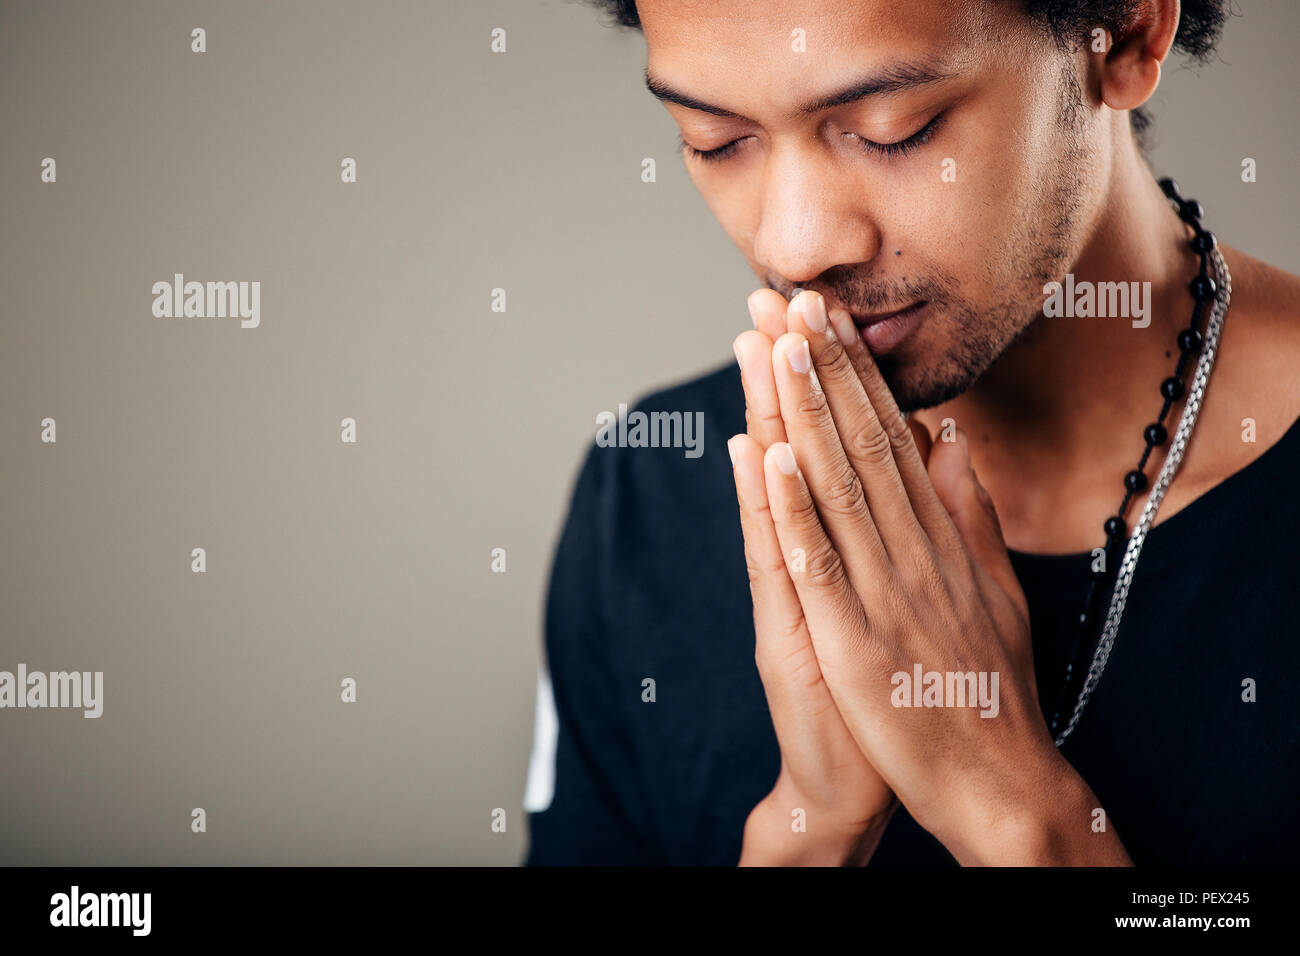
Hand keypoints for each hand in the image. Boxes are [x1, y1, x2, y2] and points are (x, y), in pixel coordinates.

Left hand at [731, 289, 1130, 865]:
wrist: (1002, 784)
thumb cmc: (990, 689)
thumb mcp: (994, 590)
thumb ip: (971, 514)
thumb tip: (949, 441)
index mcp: (942, 538)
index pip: (893, 438)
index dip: (856, 374)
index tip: (827, 316)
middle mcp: (915, 552)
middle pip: (863, 444)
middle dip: (823, 368)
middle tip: (788, 297)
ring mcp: (886, 594)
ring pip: (838, 486)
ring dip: (803, 412)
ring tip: (773, 344)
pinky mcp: (856, 642)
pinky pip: (819, 563)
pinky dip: (794, 507)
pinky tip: (770, 454)